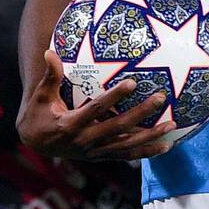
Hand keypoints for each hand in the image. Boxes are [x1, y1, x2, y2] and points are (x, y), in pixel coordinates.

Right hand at [16, 49, 175, 160]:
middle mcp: (86, 141)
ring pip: (127, 145)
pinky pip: (128, 155)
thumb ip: (50, 75)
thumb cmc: (39, 113)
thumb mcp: (40, 96)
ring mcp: (95, 151)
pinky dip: (148, 152)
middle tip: (160, 98)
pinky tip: (167, 145)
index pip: (96, 109)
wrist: (36, 143)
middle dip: (140, 113)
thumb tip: (49, 51)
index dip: (114, 97)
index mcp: (71, 124)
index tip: (132, 82)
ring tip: (172, 124)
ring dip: (151, 136)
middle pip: (118, 127)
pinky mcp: (102, 156)